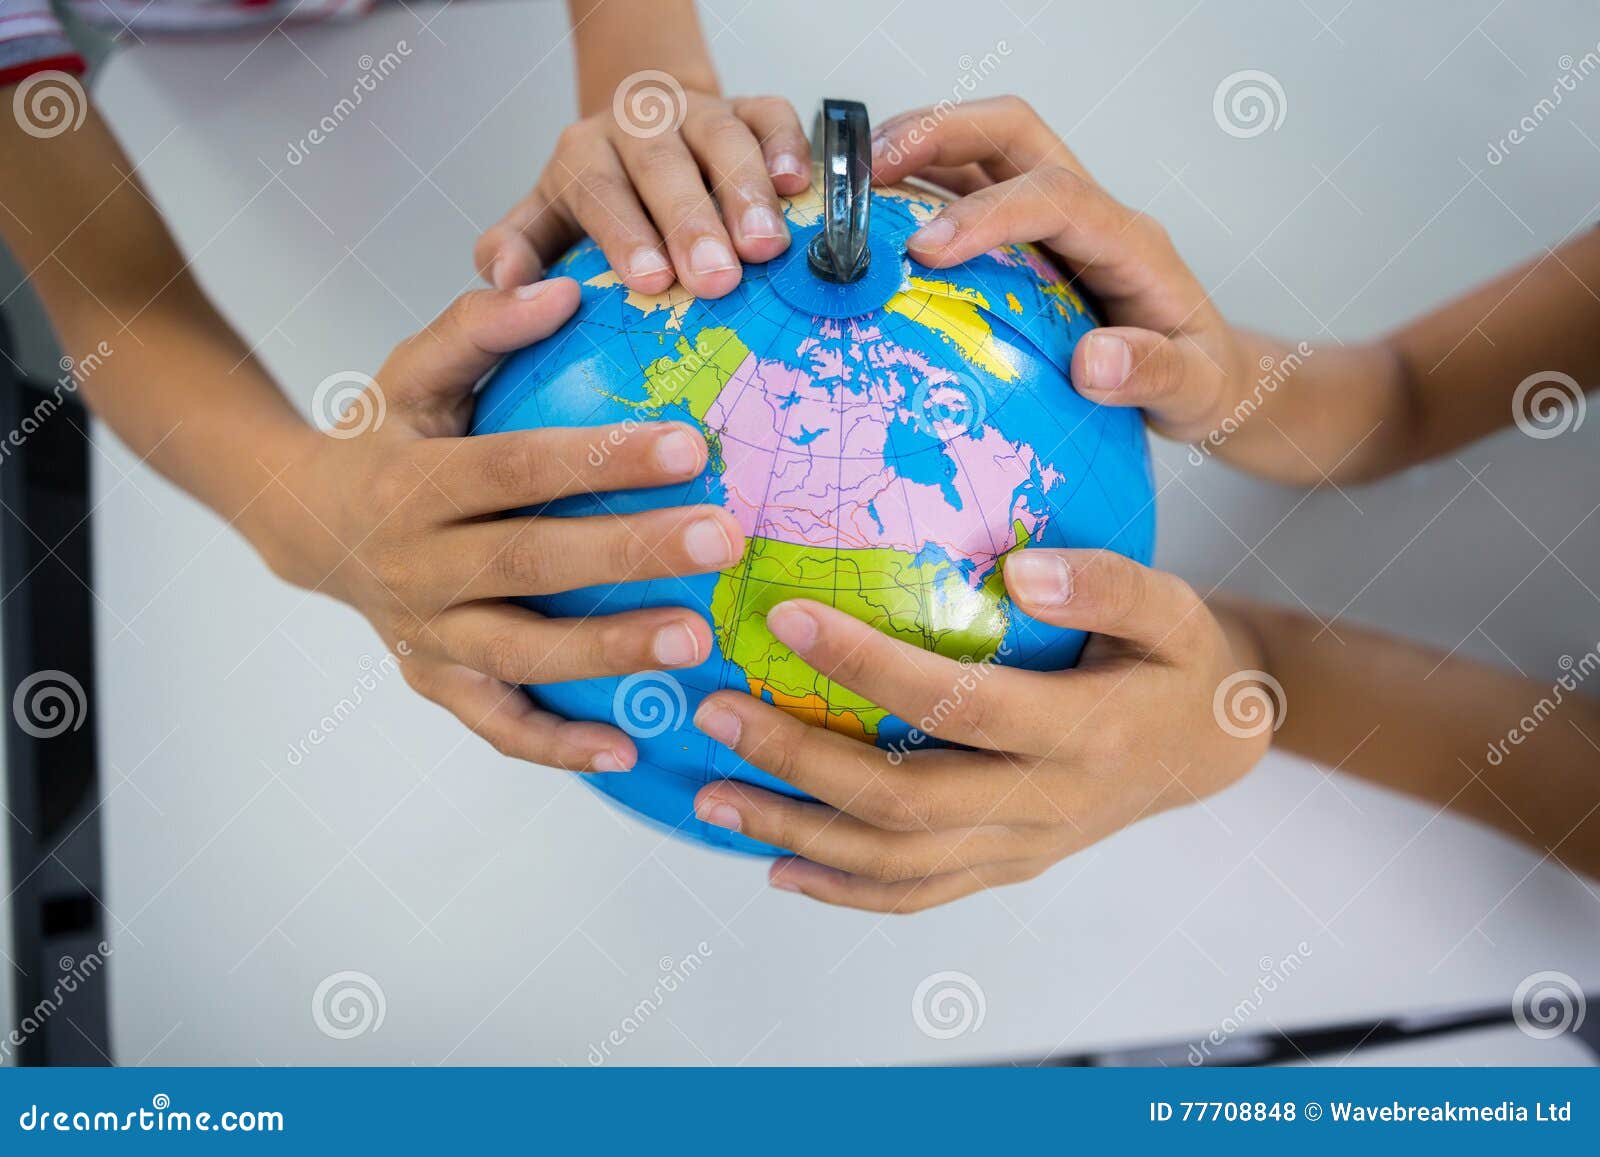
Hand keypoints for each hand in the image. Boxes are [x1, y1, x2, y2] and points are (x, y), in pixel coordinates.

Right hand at [249, 279, 744, 771]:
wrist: (305, 525)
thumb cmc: (386, 437)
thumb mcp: (412, 374)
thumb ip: (477, 329)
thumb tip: (560, 291)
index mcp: (413, 480)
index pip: (516, 467)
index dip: (599, 458)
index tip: (691, 446)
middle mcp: (416, 564)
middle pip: (529, 562)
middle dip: (628, 552)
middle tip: (722, 540)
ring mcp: (425, 633)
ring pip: (520, 654)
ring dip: (607, 650)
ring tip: (695, 642)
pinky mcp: (436, 682)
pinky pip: (496, 726)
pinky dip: (556, 746)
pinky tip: (629, 748)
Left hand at [475, 92, 809, 299]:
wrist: (641, 130)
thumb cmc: (599, 198)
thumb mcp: (544, 220)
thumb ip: (515, 248)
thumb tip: (507, 279)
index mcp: (585, 154)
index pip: (601, 191)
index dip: (626, 233)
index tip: (653, 282)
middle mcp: (639, 124)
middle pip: (663, 165)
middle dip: (692, 222)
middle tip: (717, 278)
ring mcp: (697, 112)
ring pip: (721, 137)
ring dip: (746, 192)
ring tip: (767, 247)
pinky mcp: (747, 108)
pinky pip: (771, 114)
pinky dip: (789, 145)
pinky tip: (798, 187)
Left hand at [685, 550, 1271, 911]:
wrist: (1215, 749)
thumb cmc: (1182, 662)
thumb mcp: (1172, 608)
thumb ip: (1106, 587)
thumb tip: (1021, 570)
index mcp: (1084, 732)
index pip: (959, 703)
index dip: (871, 667)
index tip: (789, 619)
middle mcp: (1047, 804)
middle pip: (904, 800)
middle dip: (799, 761)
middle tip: (716, 714)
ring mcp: (1024, 848)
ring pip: (898, 863)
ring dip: (799, 834)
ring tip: (715, 797)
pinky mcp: (1009, 869)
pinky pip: (919, 895)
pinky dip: (843, 891)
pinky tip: (778, 867)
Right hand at [870, 96, 1251, 445]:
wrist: (1206, 378)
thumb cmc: (1201, 381)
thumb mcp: (1195, 392)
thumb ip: (1152, 374)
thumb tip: (1095, 362)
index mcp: (1129, 241)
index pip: (1055, 196)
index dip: (987, 214)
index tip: (927, 250)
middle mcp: (1089, 212)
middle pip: (1013, 132)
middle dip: (939, 132)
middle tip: (868, 167)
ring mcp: (1055, 219)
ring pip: (982, 150)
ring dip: (917, 149)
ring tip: (852, 180)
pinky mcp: (1027, 239)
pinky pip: (967, 193)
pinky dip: (915, 189)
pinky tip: (872, 215)